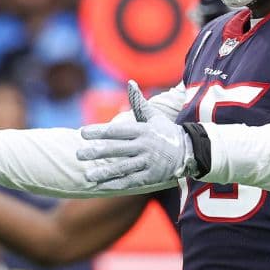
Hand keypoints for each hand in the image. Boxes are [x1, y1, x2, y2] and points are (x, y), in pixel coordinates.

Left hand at [76, 80, 193, 190]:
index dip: (99, 132)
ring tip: (87, 175)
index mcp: (143, 131)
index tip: (82, 133)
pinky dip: (116, 184)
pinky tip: (102, 186)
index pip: (117, 131)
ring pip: (122, 168)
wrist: (191, 151)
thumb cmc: (167, 132)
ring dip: (104, 172)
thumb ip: (139, 102)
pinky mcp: (151, 177)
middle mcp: (144, 146)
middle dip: (96, 152)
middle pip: (116, 149)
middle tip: (78, 154)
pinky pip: (131, 181)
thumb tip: (130, 83)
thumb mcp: (155, 117)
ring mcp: (148, 163)